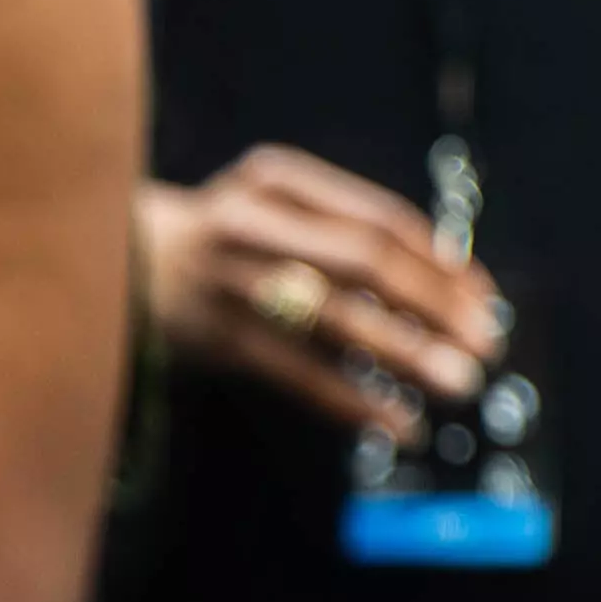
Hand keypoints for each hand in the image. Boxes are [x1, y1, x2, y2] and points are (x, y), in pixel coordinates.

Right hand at [138, 144, 506, 436]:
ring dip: (405, 353)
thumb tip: (456, 287)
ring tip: (458, 383)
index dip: (442, 262)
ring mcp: (230, 280)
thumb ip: (352, 235)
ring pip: (335, 318)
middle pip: (364, 260)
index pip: (381, 219)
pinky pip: (298, 373)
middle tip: (487, 343)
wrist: (113, 260)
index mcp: (279, 178)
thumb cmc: (227, 237)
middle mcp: (253, 221)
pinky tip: (399, 423)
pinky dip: (354, 401)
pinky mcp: (215, 339)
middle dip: (435, 304)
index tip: (486, 300)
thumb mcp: (279, 209)